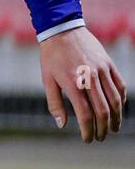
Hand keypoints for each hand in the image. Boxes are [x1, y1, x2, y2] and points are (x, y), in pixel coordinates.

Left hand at [40, 25, 126, 141]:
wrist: (62, 29)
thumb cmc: (51, 56)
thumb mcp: (47, 79)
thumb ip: (54, 103)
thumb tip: (62, 125)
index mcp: (72, 83)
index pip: (85, 114)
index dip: (88, 130)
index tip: (88, 139)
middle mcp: (89, 78)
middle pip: (103, 110)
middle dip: (103, 128)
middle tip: (100, 137)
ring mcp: (102, 70)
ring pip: (116, 100)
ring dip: (116, 118)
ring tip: (113, 128)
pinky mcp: (109, 64)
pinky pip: (120, 86)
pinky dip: (121, 100)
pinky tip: (118, 109)